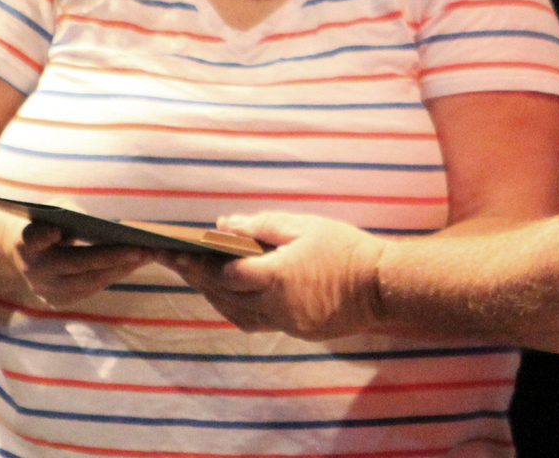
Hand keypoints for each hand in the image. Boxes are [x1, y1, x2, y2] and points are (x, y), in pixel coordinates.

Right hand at [5, 222, 154, 306]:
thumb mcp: (54, 210)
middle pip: (73, 264)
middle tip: (140, 250)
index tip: (55, 231)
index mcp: (25, 241)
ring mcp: (43, 289)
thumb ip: (70, 214)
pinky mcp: (56, 301)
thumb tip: (104, 227)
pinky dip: (112, 276)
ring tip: (147, 257)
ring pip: (86, 282)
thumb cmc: (47, 221)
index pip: (33, 238)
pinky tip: (134, 264)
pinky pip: (89, 290)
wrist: (22, 253)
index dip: (42, 236)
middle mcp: (32, 269)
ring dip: (119, 270)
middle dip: (109, 258)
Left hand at [163, 213, 384, 340]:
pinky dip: (238, 308)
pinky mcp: (297, 332)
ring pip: (236, 316)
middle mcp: (275, 306)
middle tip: (177, 264)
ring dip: (215, 298)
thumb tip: (223, 225)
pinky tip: (233, 294)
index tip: (175, 253)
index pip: (223, 273)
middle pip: (224, 296)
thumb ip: (260, 226)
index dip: (197, 263)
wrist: (382, 286)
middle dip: (198, 279)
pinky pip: (257, 323)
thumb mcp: (303, 226)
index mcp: (275, 277)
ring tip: (200, 279)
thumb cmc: (345, 248)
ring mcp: (286, 324)